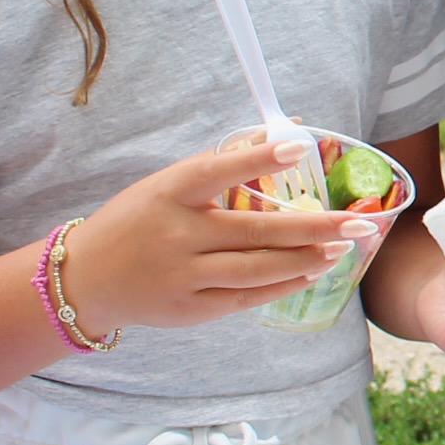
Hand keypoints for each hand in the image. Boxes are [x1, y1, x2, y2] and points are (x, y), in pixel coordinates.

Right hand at [65, 134, 362, 334]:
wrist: (85, 279)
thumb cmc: (137, 221)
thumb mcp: (165, 185)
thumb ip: (222, 167)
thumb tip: (284, 135)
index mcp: (169, 193)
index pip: (218, 170)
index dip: (259, 159)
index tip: (299, 146)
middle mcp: (177, 235)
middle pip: (256, 231)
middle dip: (315, 227)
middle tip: (358, 222)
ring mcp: (183, 276)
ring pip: (257, 269)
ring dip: (306, 259)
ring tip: (343, 247)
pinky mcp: (190, 309)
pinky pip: (246, 298)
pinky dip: (283, 285)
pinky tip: (311, 272)